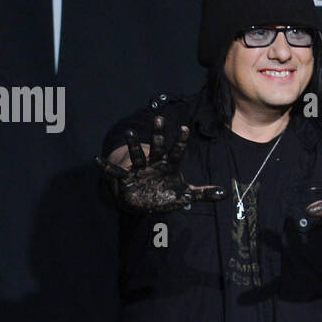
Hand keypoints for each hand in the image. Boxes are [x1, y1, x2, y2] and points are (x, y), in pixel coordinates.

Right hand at [95, 116, 224, 212]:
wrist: (146, 203)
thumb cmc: (166, 195)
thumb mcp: (185, 195)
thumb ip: (203, 193)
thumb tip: (224, 194)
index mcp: (169, 165)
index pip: (177, 151)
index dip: (180, 140)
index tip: (184, 128)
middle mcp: (154, 164)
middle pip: (157, 147)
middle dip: (158, 134)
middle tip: (159, 117)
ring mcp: (140, 169)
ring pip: (137, 154)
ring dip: (133, 144)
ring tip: (129, 132)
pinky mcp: (127, 179)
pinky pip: (115, 172)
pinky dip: (106, 167)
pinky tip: (96, 160)